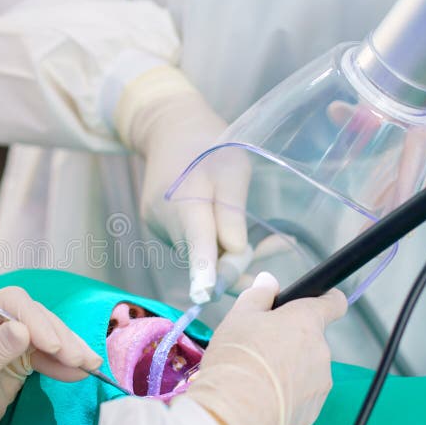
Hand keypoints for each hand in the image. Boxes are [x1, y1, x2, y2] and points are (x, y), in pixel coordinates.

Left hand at [0, 286, 101, 424]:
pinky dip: (64, 364)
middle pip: (34, 317)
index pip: (10, 303)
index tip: (51, 344)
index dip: (35, 319)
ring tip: (90, 365)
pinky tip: (81, 372)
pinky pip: (47, 356)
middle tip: (79, 359)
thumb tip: (23, 328)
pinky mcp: (19, 360)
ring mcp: (7, 340)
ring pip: (45, 335)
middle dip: (59, 336)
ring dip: (68, 349)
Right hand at [116, 66, 250, 302]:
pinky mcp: (155, 228)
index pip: (198, 242)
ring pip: (195, 252)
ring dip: (219, 249)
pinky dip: (205, 241)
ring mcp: (155, 226)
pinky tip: (210, 217)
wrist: (169, 130)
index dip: (204, 271)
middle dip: (231, 260)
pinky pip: (187, 244)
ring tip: (232, 218)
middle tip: (270, 247)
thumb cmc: (210, 147)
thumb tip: (234, 252)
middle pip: (201, 256)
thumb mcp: (234, 169)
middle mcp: (164, 219)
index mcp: (186, 200)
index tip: (204, 295)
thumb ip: (233, 213)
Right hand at [182, 272, 346, 424]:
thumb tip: (270, 280)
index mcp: (305, 321)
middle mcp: (321, 351)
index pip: (333, 303)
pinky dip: (287, 394)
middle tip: (259, 349)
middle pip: (310, 340)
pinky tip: (262, 398)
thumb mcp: (238, 318)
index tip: (321, 300)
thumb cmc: (237, 357)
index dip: (327, 299)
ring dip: (289, 369)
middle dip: (291, 341)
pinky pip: (302, 396)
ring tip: (256, 378)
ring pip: (307, 369)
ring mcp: (321, 383)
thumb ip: (258, 296)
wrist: (236, 411)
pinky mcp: (313, 411)